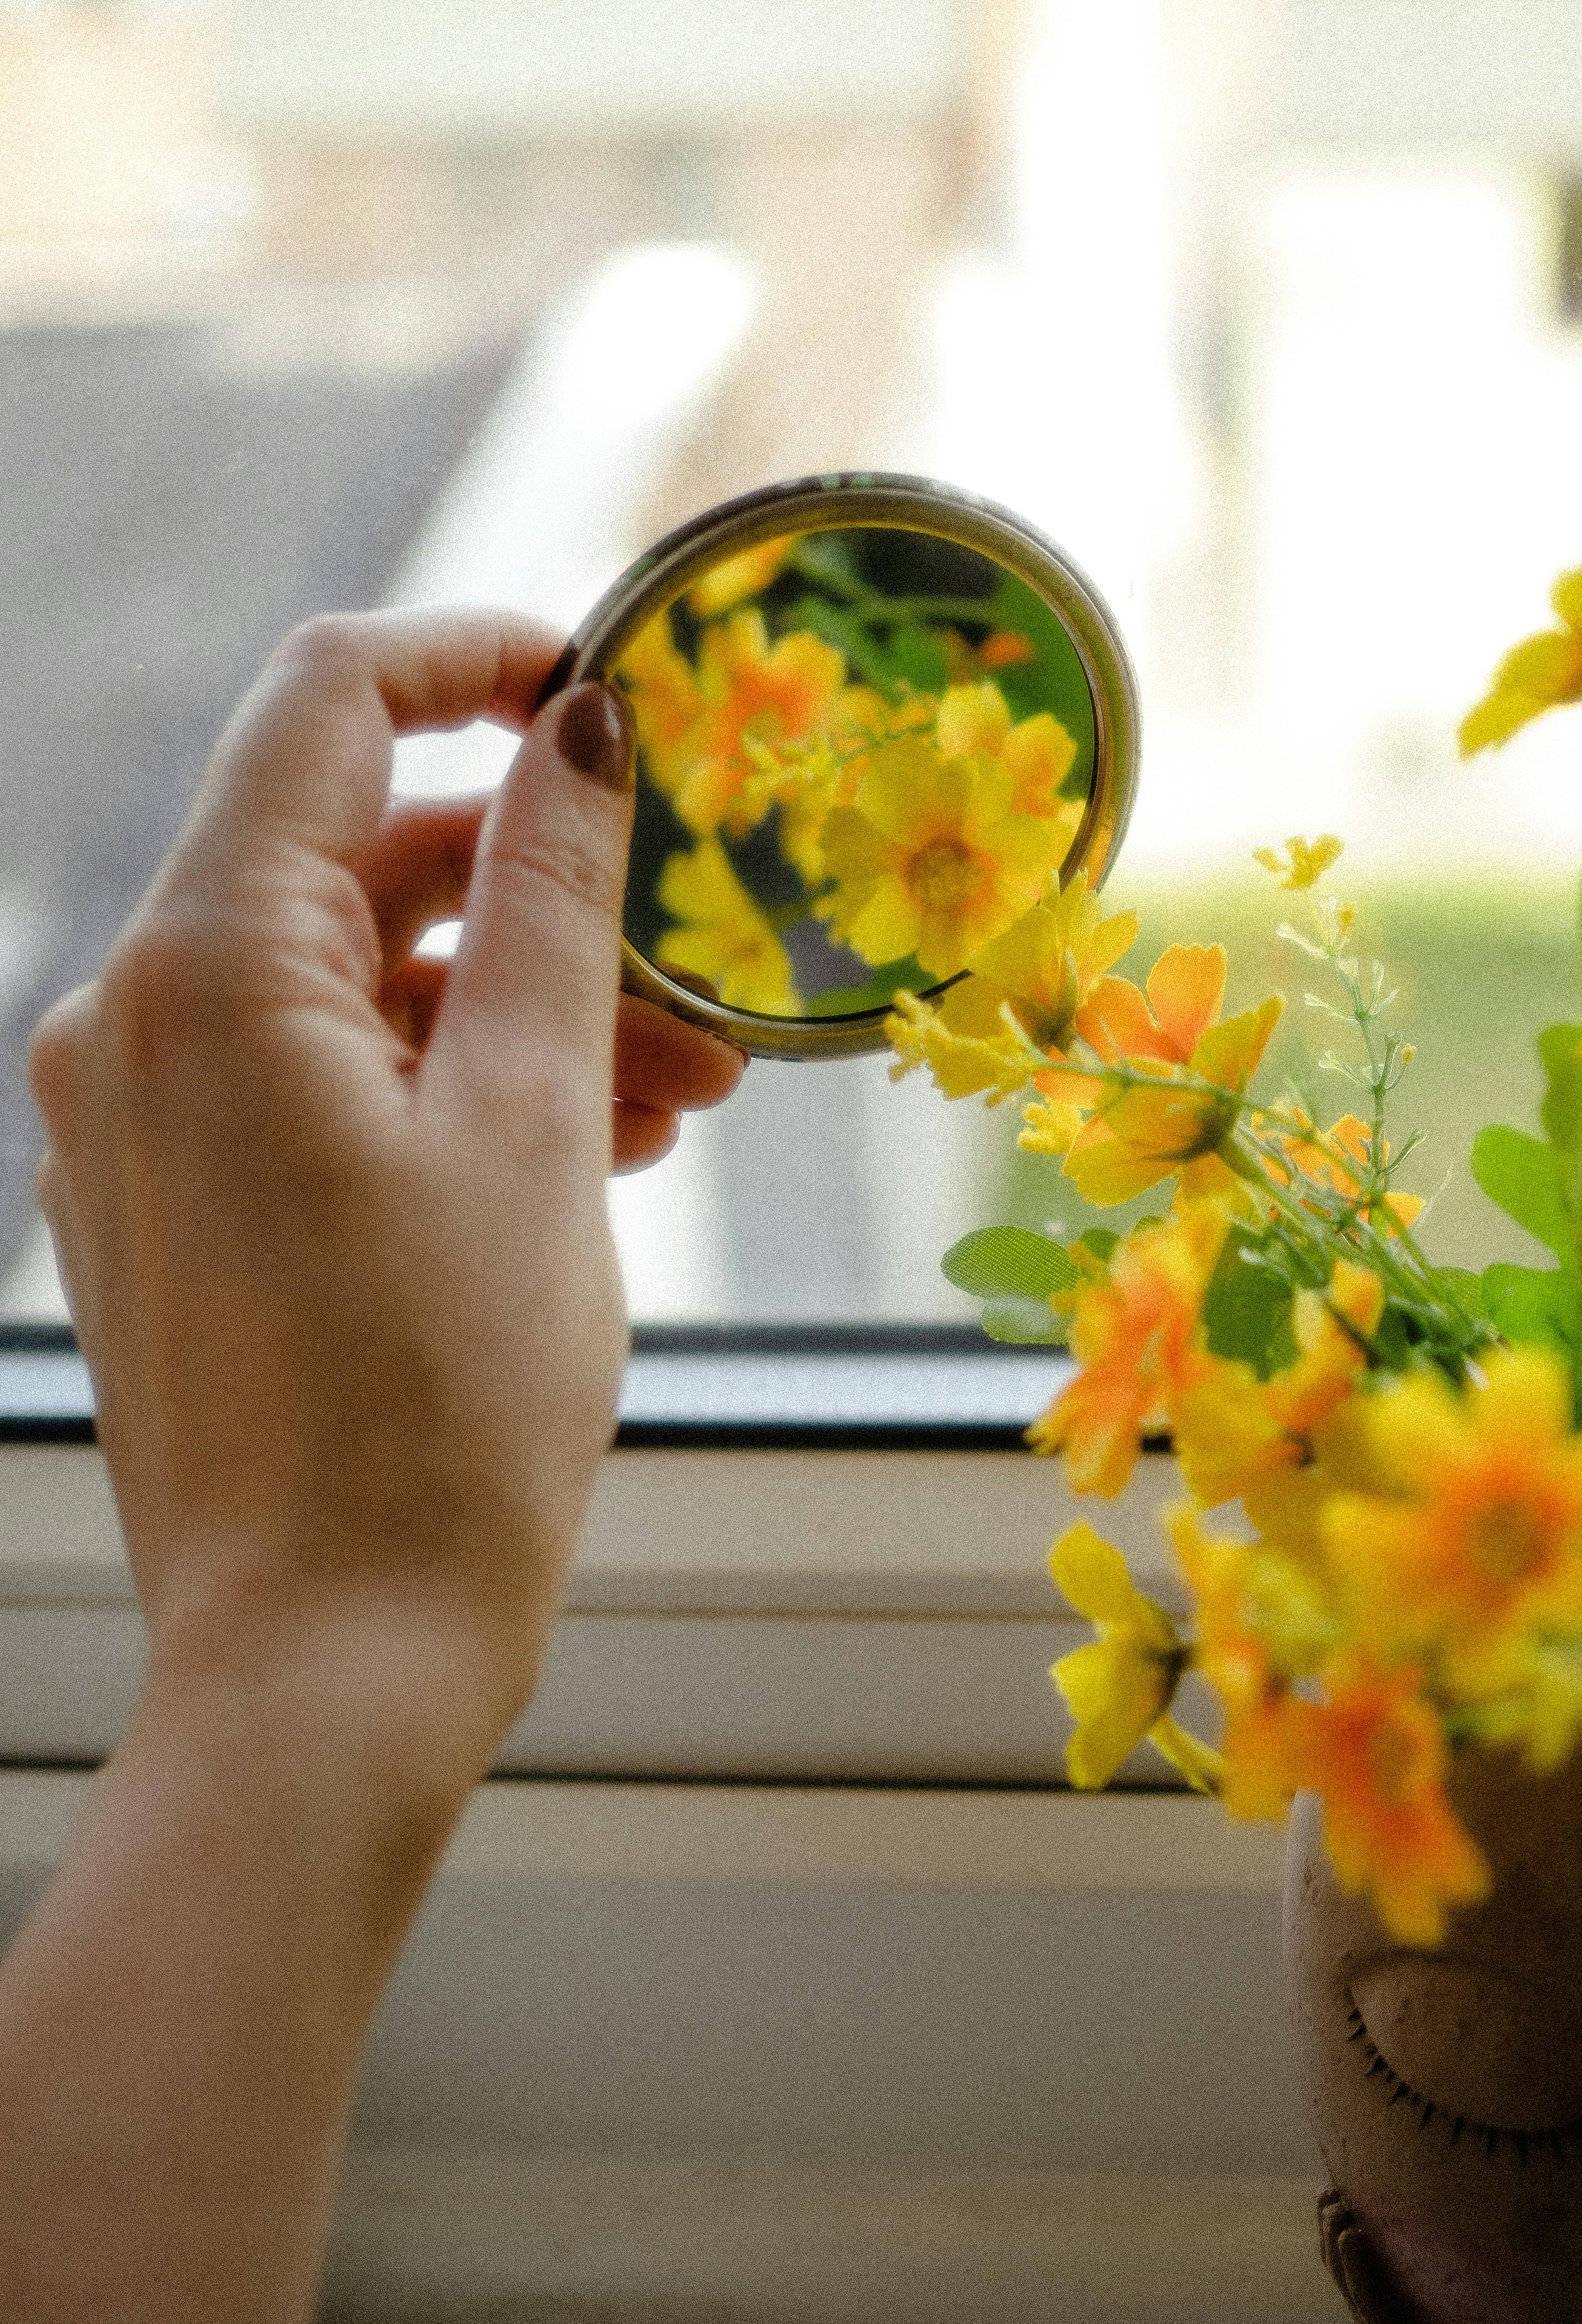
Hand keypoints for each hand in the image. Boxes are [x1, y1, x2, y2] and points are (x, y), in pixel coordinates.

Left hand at [29, 608, 742, 1775]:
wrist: (330, 1667)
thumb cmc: (444, 1414)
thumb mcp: (536, 1124)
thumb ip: (557, 901)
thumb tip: (585, 727)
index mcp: (205, 974)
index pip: (329, 702)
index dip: (478, 656)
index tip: (609, 680)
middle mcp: (135, 1025)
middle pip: (357, 857)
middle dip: (547, 892)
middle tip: (705, 969)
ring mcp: (142, 1122)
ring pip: (358, 983)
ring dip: (523, 1006)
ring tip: (681, 1096)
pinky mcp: (177, 1204)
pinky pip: (322, 1082)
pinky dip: (451, 1086)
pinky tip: (586, 1149)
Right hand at [1319, 2188, 1492, 2323]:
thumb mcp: (1418, 2314)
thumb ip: (1409, 2283)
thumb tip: (1414, 2245)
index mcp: (1369, 2302)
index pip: (1338, 2256)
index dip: (1327, 2221)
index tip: (1330, 2187)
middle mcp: (1363, 2311)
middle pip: (1331, 2259)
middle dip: (1324, 2220)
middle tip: (1328, 2188)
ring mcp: (1370, 2323)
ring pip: (1339, 2272)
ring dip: (1333, 2233)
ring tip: (1338, 2204)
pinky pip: (1363, 2293)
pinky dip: (1353, 2261)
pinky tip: (1352, 2234)